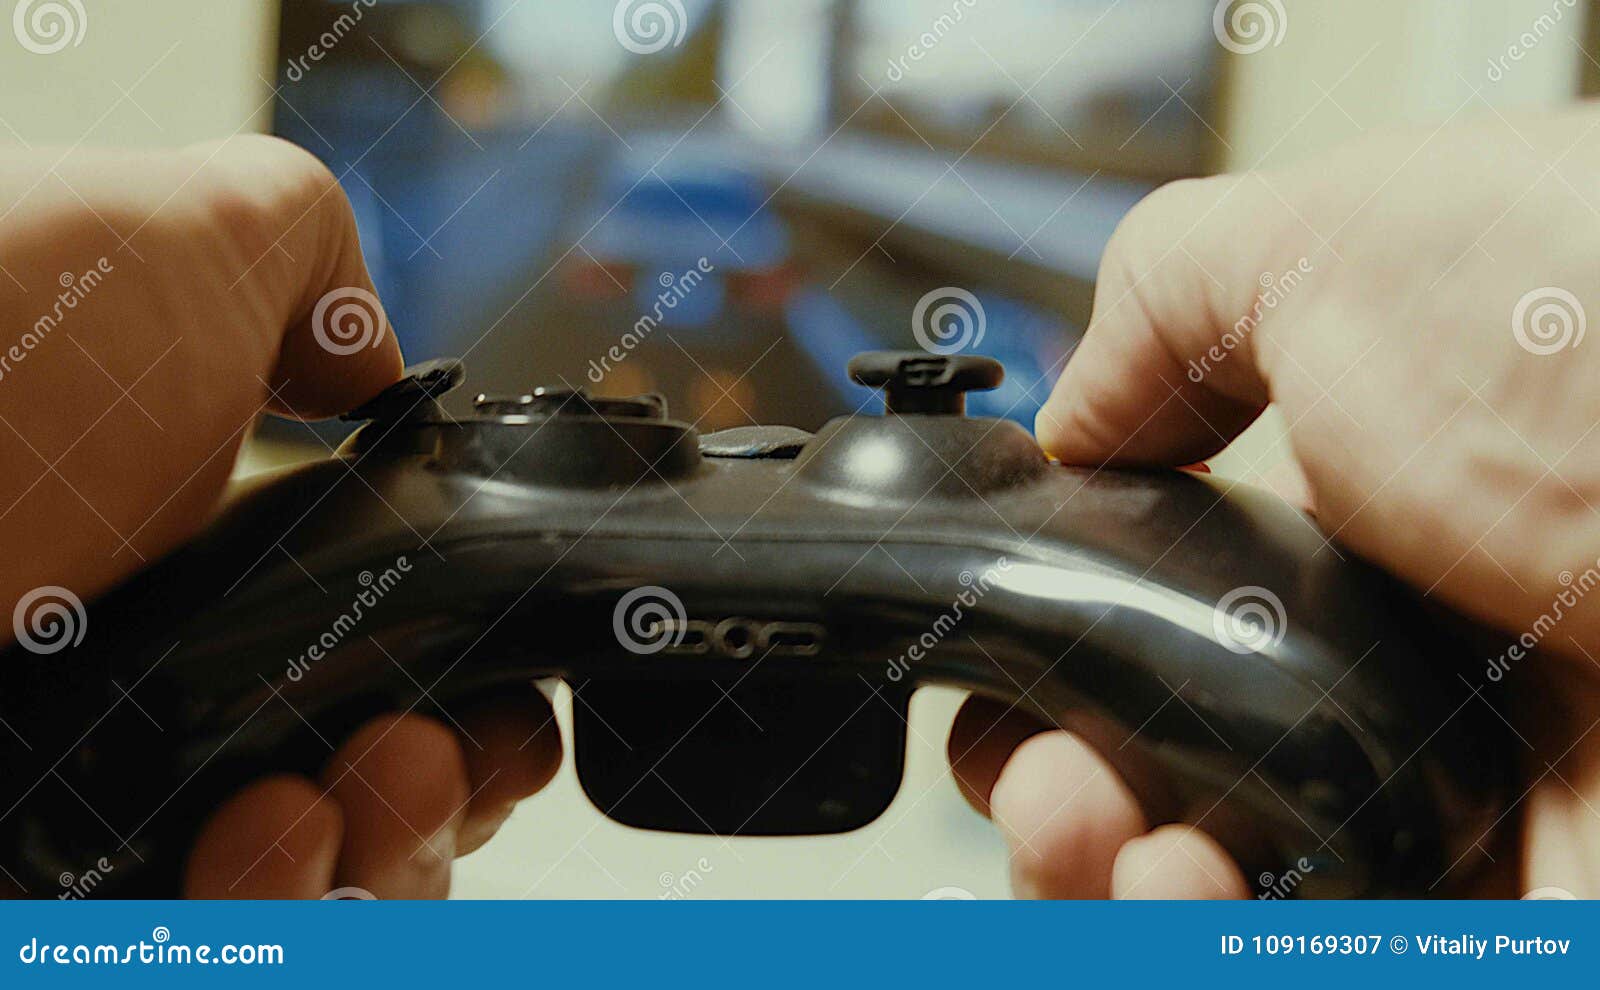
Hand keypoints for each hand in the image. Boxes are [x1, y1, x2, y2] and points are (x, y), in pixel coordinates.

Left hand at [0, 136, 559, 896]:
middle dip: (436, 805)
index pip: (395, 684)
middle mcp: (169, 690)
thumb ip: (308, 260)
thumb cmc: (0, 334)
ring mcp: (100, 793)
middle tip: (419, 754)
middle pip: (371, 813)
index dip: (478, 714)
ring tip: (335, 793)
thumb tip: (368, 357)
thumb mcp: (183, 236)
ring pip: (309, 898)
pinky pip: (190, 936)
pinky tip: (252, 842)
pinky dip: (266, 911)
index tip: (506, 713)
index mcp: (222, 568)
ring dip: (377, 861)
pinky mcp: (54, 881)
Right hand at [951, 103, 1599, 898]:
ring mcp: (1480, 813)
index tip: (1009, 714)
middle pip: (1181, 805)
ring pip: (1250, 905)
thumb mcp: (1340, 244)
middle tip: (1051, 802)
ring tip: (1121, 862)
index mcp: (1344, 546)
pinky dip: (1241, 951)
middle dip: (1066, 822)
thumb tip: (1076, 408)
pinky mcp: (1540, 901)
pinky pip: (1367, 954)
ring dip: (1129, 901)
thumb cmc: (1598, 316)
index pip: (1151, 659)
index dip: (1052, 696)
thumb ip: (1174, 305)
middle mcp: (1406, 689)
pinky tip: (1194, 909)